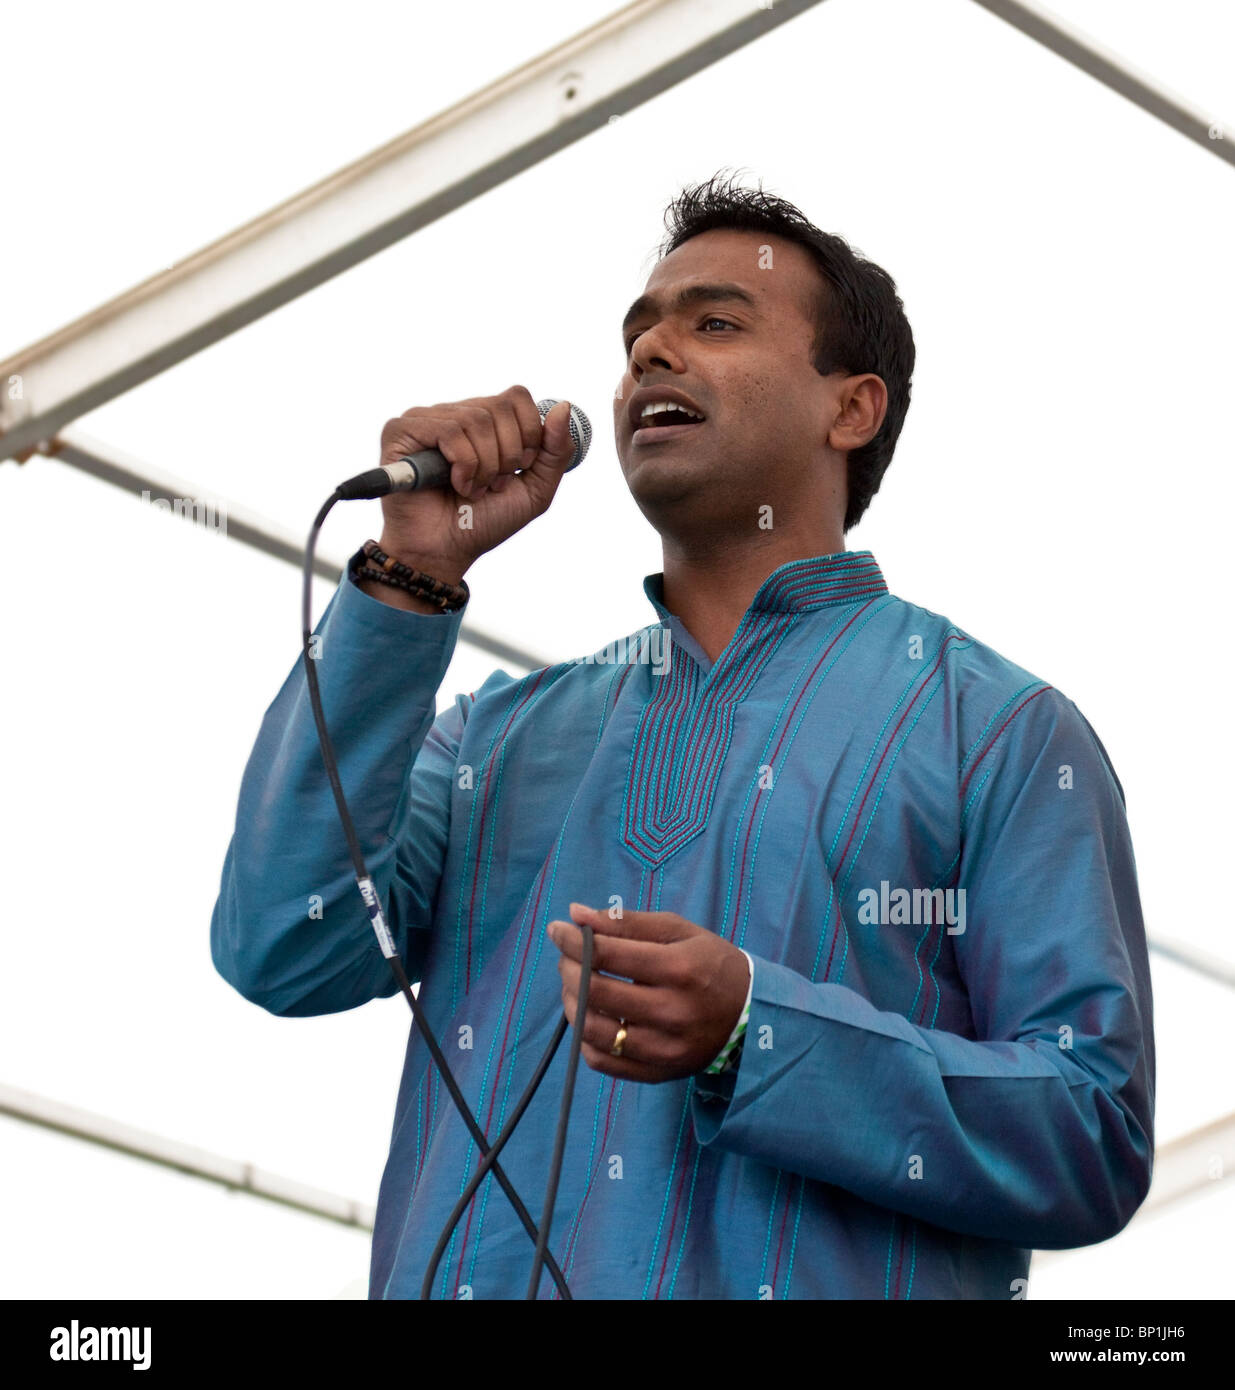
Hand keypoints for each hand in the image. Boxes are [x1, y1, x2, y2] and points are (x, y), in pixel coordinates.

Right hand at [374, 386, 575, 576]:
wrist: (445, 552)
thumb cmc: (484, 522)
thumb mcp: (535, 490)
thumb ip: (555, 451)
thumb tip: (564, 407)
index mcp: (486, 421)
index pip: (517, 397)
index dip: (528, 434)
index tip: (519, 468)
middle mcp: (456, 414)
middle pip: (500, 406)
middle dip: (507, 456)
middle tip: (493, 485)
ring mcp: (426, 419)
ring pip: (476, 419)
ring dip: (484, 466)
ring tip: (472, 490)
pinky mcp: (401, 431)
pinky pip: (448, 430)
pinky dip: (463, 464)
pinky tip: (455, 484)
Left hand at [546, 903, 749, 1083]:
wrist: (751, 1014)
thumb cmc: (710, 962)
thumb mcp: (678, 930)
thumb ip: (627, 922)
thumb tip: (575, 914)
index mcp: (679, 968)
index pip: (607, 955)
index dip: (572, 940)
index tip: (557, 930)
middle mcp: (671, 1012)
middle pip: (595, 992)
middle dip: (568, 969)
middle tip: (568, 957)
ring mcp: (663, 1049)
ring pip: (592, 1030)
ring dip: (571, 1002)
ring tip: (576, 985)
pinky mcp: (657, 1073)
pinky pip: (603, 1061)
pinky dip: (585, 1037)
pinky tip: (591, 1015)